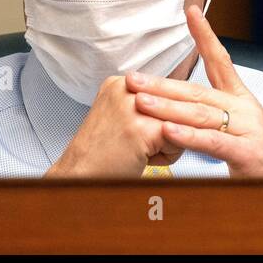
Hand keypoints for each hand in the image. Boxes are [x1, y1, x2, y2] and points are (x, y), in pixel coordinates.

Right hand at [44, 74, 184, 177]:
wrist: (80, 179)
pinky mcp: (142, 128)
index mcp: (121, 83)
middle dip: (167, 130)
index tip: (136, 135)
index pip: (166, 94)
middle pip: (175, 106)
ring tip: (139, 152)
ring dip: (166, 143)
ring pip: (179, 122)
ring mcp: (133, 106)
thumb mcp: (122, 118)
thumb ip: (147, 107)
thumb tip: (183, 107)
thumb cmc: (103, 156)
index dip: (161, 120)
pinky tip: (140, 159)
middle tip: (138, 146)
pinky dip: (166, 156)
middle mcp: (126, 88)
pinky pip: (178, 139)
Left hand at [125, 5, 262, 176]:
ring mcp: (247, 129)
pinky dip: (188, 135)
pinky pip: (213, 141)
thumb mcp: (237, 132)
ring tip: (141, 101)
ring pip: (201, 113)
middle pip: (198, 91)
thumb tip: (178, 114)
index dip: (206, 35)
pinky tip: (167, 130)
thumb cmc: (262, 161)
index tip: (191, 12)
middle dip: (163, 83)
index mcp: (241, 100)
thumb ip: (211, 120)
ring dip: (168, 106)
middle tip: (133, 78)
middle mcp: (244, 108)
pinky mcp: (248, 152)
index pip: (221, 60)